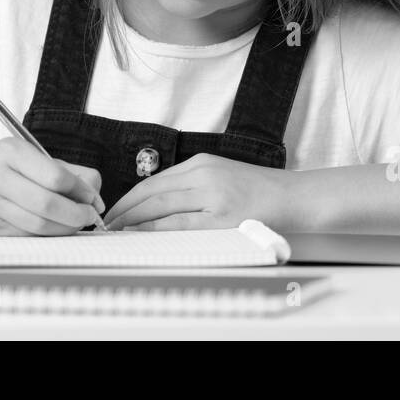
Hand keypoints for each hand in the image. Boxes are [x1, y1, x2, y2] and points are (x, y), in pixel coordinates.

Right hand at [0, 138, 103, 235]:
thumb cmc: (6, 168)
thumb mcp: (34, 158)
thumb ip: (69, 171)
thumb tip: (95, 194)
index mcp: (10, 152)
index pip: (55, 176)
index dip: (80, 190)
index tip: (93, 198)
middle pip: (47, 204)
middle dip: (76, 214)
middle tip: (89, 216)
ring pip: (38, 224)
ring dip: (65, 228)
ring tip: (76, 223)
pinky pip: (27, 235)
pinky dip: (47, 234)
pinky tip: (55, 227)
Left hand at [102, 153, 287, 230]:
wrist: (294, 198)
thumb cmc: (259, 193)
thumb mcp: (222, 177)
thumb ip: (192, 187)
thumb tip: (155, 206)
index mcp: (201, 163)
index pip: (154, 181)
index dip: (128, 197)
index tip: (113, 211)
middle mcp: (203, 174)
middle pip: (151, 192)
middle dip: (123, 209)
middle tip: (105, 224)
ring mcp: (212, 194)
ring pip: (159, 206)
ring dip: (132, 220)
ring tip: (116, 233)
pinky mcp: (221, 216)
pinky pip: (178, 223)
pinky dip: (154, 229)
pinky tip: (140, 235)